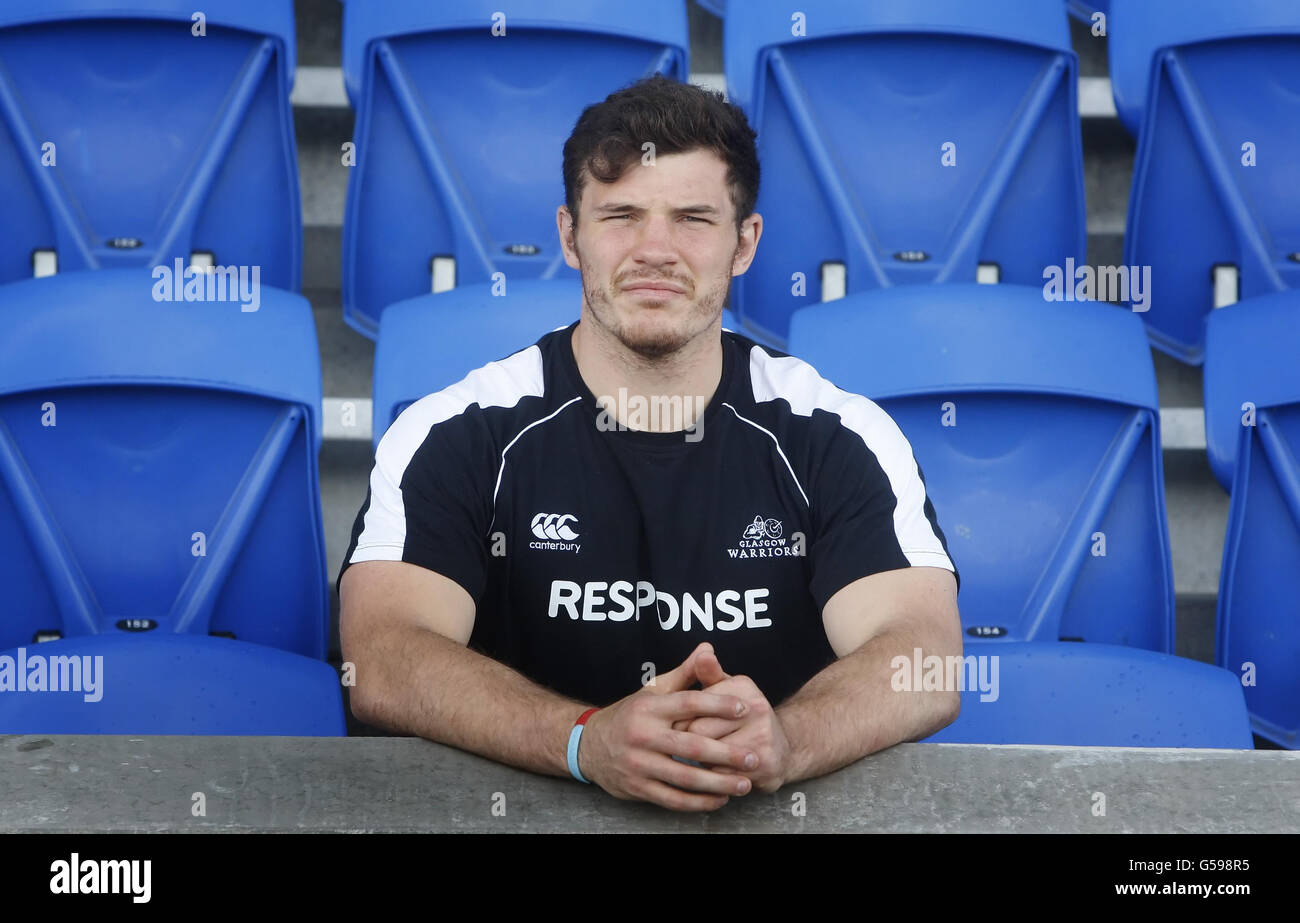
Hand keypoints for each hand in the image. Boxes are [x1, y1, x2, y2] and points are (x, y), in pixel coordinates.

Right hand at [577, 643, 761, 811]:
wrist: (589, 746)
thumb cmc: (631, 715)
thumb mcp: (653, 691)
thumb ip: (685, 673)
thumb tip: (708, 649)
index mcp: (649, 708)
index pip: (688, 704)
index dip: (718, 705)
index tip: (745, 708)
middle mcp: (642, 736)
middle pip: (691, 746)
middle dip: (726, 754)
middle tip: (754, 758)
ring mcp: (638, 764)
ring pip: (684, 777)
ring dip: (717, 784)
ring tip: (744, 784)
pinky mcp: (637, 788)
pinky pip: (672, 799)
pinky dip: (698, 803)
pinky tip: (719, 800)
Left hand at [670, 646, 792, 793]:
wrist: (782, 750)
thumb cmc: (741, 718)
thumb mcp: (724, 691)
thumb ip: (707, 673)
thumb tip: (703, 651)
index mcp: (742, 685)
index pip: (693, 706)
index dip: (683, 720)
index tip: (686, 725)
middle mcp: (757, 707)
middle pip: (698, 731)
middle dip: (691, 743)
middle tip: (700, 744)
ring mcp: (764, 736)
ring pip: (709, 756)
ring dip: (704, 762)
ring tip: (714, 756)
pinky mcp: (767, 765)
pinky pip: (723, 776)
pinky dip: (718, 778)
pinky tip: (727, 770)